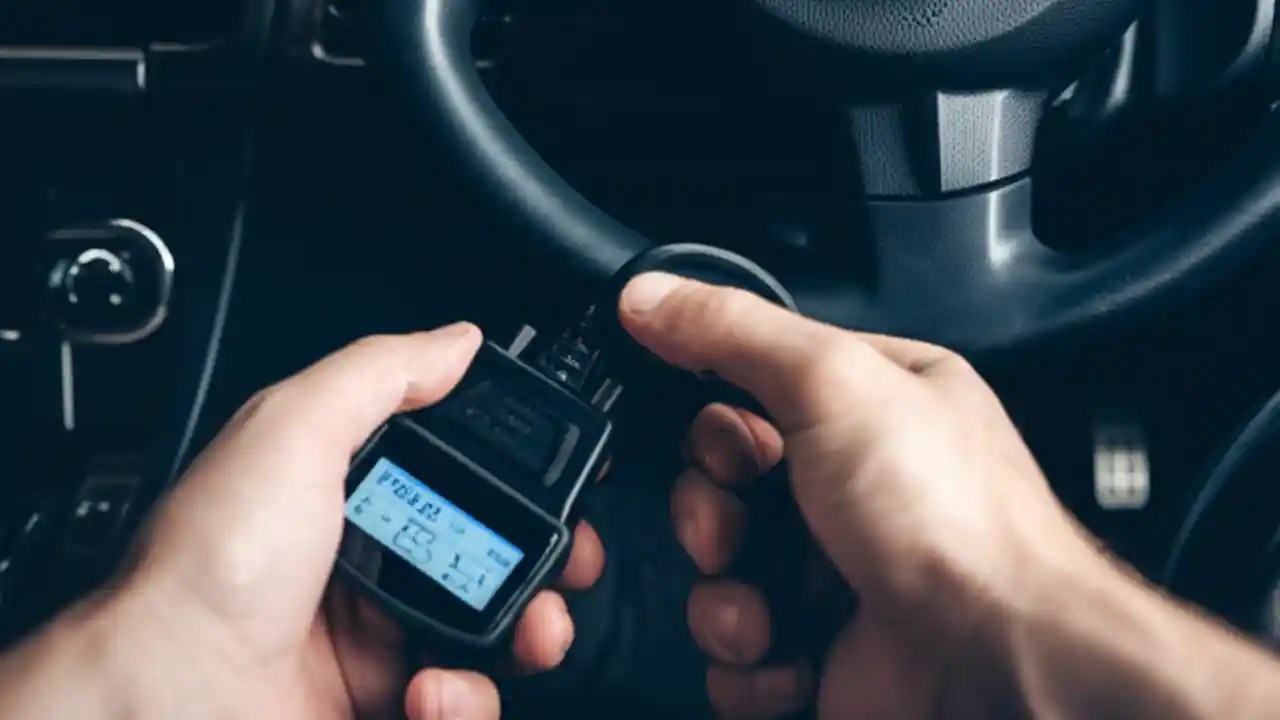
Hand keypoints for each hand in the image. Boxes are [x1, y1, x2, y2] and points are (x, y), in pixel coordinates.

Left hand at [0, 325, 604, 719]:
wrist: (168, 694)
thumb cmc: (210, 567)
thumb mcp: (292, 430)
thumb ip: (378, 374)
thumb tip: (454, 341)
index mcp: (349, 492)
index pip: (460, 476)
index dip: (518, 483)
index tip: (558, 492)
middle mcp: (368, 563)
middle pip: (492, 558)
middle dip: (547, 567)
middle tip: (563, 570)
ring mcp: (378, 640)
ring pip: (493, 638)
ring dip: (526, 638)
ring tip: (521, 636)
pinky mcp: (384, 704)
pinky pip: (461, 704)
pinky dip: (466, 703)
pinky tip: (431, 693)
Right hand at [619, 274, 1104, 717]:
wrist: (999, 662)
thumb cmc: (956, 524)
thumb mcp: (834, 383)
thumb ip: (733, 331)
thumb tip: (651, 295)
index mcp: (871, 404)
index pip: (751, 392)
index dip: (716, 424)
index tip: (727, 445)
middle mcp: (854, 486)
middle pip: (720, 489)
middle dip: (709, 519)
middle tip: (735, 532)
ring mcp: (835, 572)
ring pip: (718, 575)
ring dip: (721, 601)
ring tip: (766, 612)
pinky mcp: (820, 648)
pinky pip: (736, 655)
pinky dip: (746, 664)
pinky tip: (789, 655)